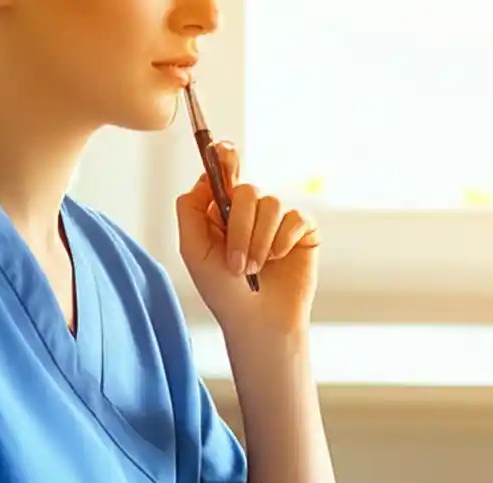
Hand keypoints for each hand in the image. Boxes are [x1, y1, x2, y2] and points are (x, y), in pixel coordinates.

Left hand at [175, 141, 319, 336]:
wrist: (259, 322)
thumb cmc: (224, 293)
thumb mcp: (194, 252)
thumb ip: (190, 211)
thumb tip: (203, 178)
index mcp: (222, 212)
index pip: (224, 174)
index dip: (224, 158)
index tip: (223, 151)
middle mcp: (250, 211)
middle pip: (246, 190)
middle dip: (239, 227)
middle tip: (236, 263)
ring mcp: (277, 220)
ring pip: (271, 203)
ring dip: (259, 239)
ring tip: (254, 268)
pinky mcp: (302, 231)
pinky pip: (295, 217)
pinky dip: (283, 240)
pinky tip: (278, 260)